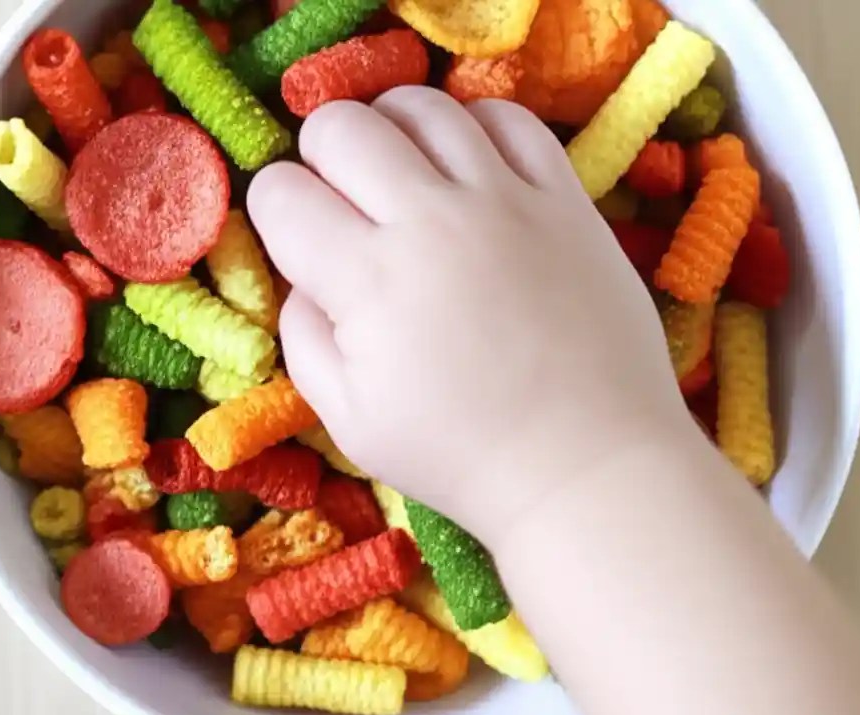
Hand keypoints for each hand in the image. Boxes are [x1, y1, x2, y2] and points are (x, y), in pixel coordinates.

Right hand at [248, 86, 692, 545]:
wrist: (585, 465)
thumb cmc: (459, 455)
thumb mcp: (349, 419)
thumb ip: (304, 336)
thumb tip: (303, 275)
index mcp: (368, 279)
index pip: (281, 191)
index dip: (275, 210)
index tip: (298, 240)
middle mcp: (431, 219)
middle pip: (342, 126)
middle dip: (321, 156)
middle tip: (344, 202)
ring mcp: (504, 198)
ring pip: (422, 106)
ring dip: (392, 131)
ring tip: (403, 176)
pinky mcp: (564, 195)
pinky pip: (507, 117)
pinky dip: (473, 128)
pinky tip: (469, 169)